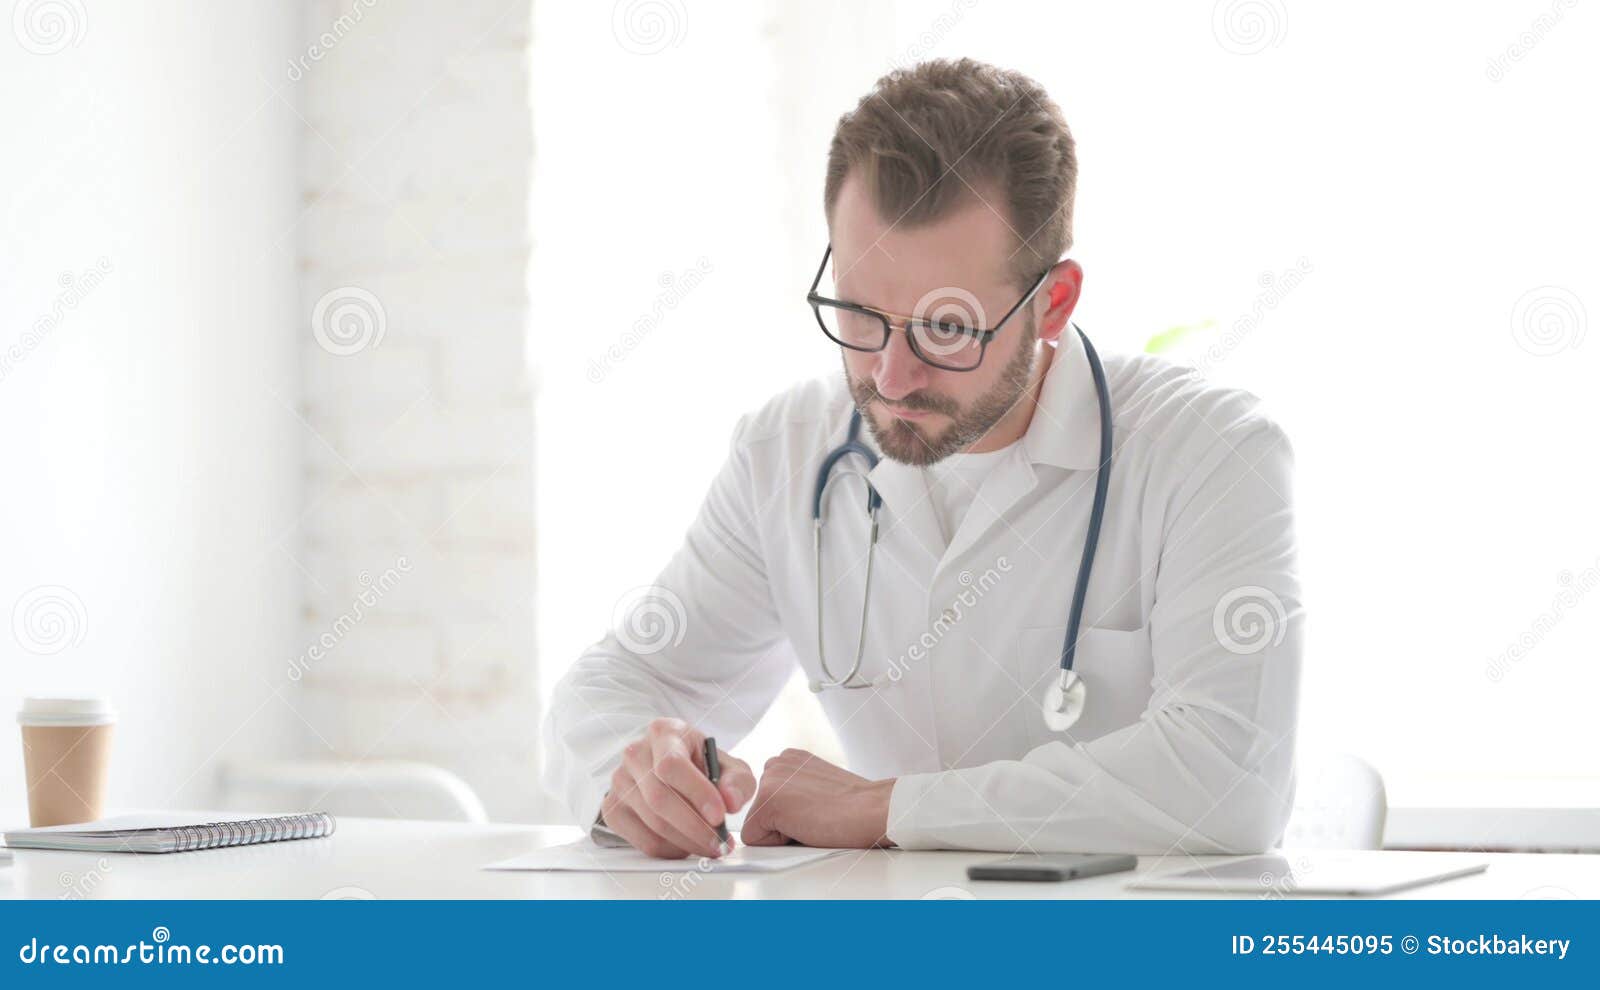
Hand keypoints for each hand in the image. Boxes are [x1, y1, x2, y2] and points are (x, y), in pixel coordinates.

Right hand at [599, 717, 754, 859]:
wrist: (673, 769)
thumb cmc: (701, 765)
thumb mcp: (729, 766)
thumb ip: (737, 781)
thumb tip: (731, 802)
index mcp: (664, 732)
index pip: (671, 765)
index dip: (696, 793)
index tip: (719, 816)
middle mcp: (635, 754)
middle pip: (660, 798)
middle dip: (696, 827)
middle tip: (721, 843)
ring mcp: (619, 782)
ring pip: (653, 823)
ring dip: (688, 842)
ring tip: (711, 845)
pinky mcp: (613, 809)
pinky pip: (643, 841)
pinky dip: (672, 850)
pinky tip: (688, 844)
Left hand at [741, 748, 894, 848]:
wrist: (873, 809)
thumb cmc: (855, 807)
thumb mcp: (817, 786)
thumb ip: (794, 790)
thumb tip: (780, 813)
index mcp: (788, 759)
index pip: (768, 801)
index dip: (790, 817)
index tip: (816, 810)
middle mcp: (775, 763)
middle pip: (758, 813)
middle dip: (782, 824)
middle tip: (816, 816)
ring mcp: (770, 780)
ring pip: (756, 826)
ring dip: (781, 832)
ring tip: (812, 821)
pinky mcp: (768, 801)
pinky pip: (754, 839)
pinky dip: (778, 843)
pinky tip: (805, 827)